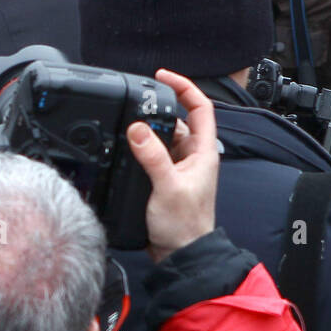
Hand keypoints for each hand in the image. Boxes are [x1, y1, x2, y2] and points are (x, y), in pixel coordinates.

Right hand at [127, 69, 219, 262]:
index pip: (200, 107)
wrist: (180, 254)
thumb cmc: (185, 225)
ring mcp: (178, 167)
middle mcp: (192, 156)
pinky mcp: (164, 178)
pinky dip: (140, 147)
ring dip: (146, 130)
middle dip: (157, 108)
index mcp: (203, 151)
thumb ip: (152, 156)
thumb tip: (137, 128)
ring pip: (161, 137)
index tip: (162, 76)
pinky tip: (126, 147)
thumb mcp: (168, 186)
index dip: (184, 87)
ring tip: (127, 125)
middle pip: (176, 119)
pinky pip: (152, 153)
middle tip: (135, 100)